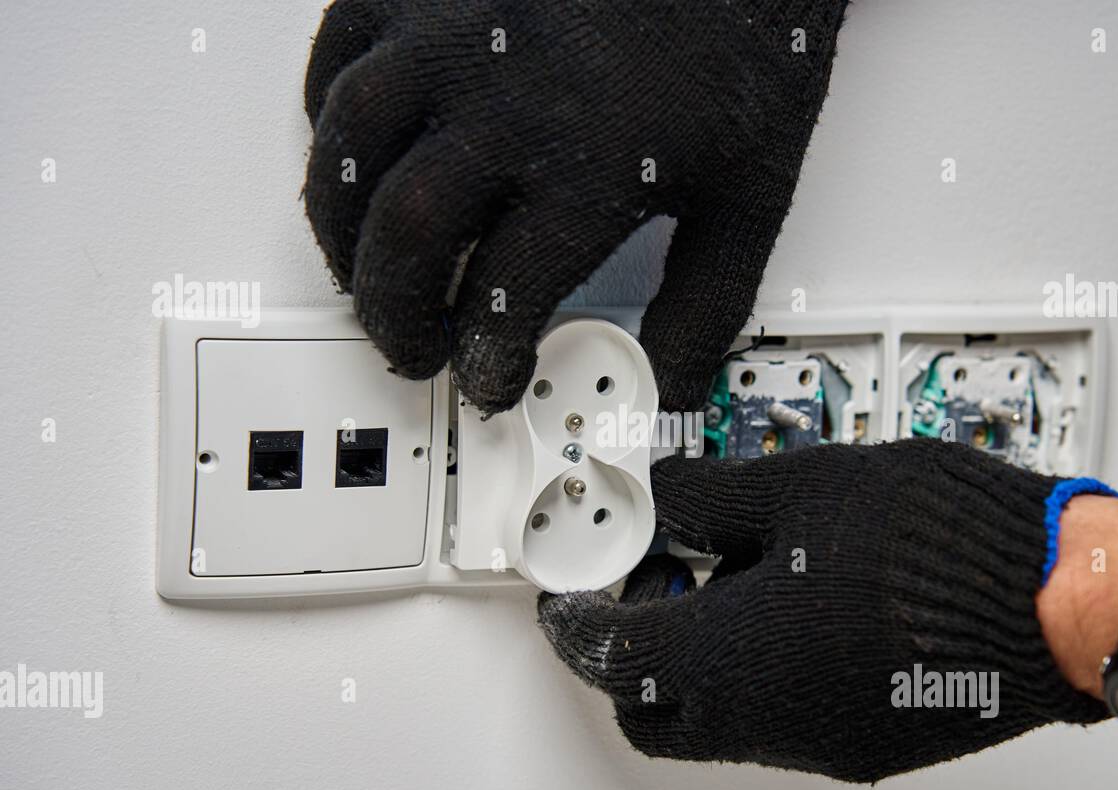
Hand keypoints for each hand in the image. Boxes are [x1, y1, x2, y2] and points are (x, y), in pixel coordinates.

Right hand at [304, 0, 847, 412]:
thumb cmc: (741, 40)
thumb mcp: (749, 193)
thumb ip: (704, 305)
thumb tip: (672, 386)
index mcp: (589, 165)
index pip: (501, 298)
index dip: (485, 360)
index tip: (490, 377)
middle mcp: (506, 101)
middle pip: (405, 237)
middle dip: (394, 316)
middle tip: (413, 347)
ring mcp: (450, 34)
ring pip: (349, 154)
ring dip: (345, 237)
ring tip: (369, 276)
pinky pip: (334, 63)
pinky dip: (327, 127)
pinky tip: (357, 164)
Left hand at [538, 440, 1106, 782]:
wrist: (1053, 600)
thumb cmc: (941, 542)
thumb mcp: (800, 484)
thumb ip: (708, 496)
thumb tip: (663, 496)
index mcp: (730, 656)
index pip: (609, 655)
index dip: (575, 620)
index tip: (568, 599)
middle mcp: (763, 718)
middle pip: (649, 711)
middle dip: (627, 653)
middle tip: (646, 587)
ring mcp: (814, 743)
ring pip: (712, 723)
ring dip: (694, 665)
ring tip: (730, 582)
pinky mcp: (861, 746)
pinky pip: (774, 724)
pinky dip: (753, 678)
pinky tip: (792, 614)